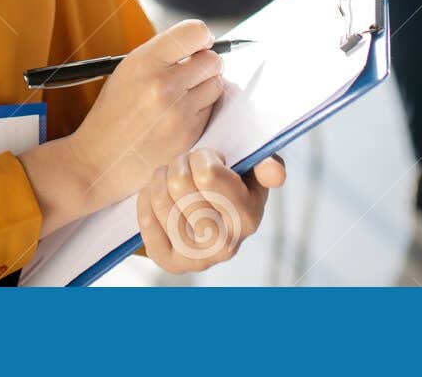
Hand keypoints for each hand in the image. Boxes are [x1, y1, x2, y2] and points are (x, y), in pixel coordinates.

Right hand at [66, 19, 224, 208]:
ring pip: (216, 85)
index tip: (200, 44)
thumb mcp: (128, 70)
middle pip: (212, 60)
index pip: (195, 32)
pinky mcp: (189, 135)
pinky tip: (179, 116)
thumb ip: (163, 54)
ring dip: (206, 87)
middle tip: (193, 72)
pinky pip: (210, 111)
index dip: (202, 37)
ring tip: (183, 95)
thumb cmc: (114, 112)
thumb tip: (200, 43)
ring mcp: (178, 112)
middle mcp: (163, 85)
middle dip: (206, 63)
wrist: (100, 159)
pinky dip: (200, 110)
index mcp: (145, 62)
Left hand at [137, 149, 285, 273]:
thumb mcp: (251, 170)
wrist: (203, 213)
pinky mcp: (170, 263)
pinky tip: (159, 195)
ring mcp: (198, 258)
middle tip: (185, 164)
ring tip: (172, 176)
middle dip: (179, 164)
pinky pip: (146, 219)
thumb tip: (276, 174)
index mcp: (250, 217)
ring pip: (161, 199)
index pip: (207, 174)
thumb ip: (265, 164)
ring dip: (161, 178)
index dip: (200, 157)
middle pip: (180, 184)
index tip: (205, 158)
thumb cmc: (227, 183)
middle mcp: (226, 244)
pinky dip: (147, 199)